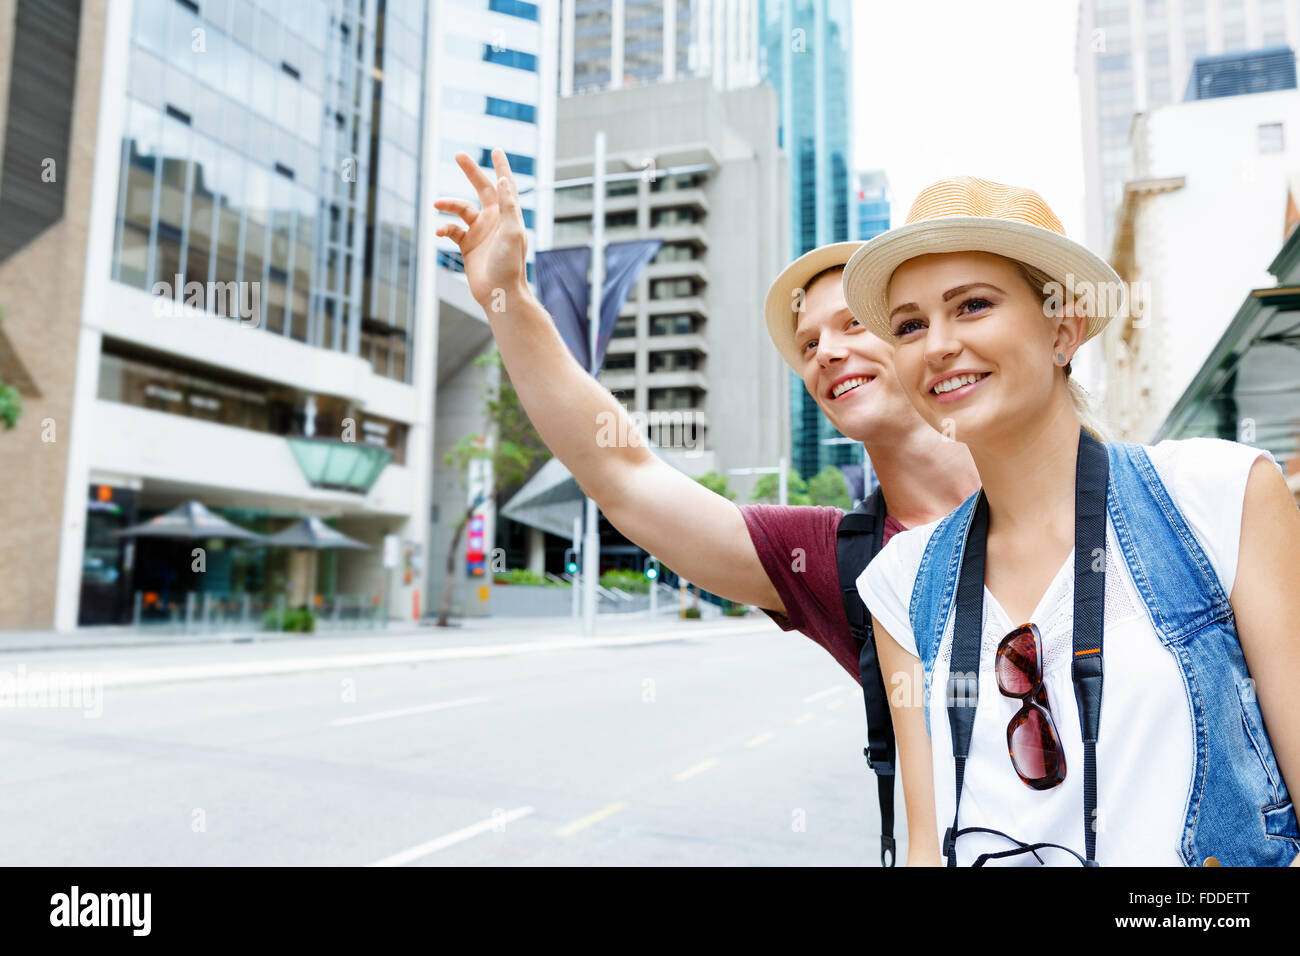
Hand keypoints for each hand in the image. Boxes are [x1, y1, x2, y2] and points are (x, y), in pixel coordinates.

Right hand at [435, 149, 529, 307]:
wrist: (499, 292)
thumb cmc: (510, 264)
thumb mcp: (512, 233)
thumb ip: (508, 206)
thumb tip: (503, 180)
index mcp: (508, 215)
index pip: (505, 184)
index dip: (501, 167)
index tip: (496, 150)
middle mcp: (494, 220)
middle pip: (481, 189)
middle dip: (470, 172)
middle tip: (458, 155)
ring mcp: (480, 232)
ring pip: (461, 209)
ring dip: (449, 204)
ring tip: (436, 203)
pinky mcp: (468, 245)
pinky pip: (452, 230)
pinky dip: (444, 227)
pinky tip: (439, 231)